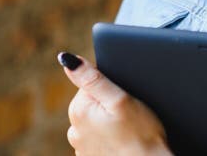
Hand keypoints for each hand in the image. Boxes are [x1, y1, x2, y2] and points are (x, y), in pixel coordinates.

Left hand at [58, 52, 173, 155]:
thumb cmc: (140, 134)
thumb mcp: (120, 99)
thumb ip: (92, 78)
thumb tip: (66, 59)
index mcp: (78, 110)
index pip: (91, 84)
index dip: (111, 88)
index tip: (124, 100)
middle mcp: (74, 130)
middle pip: (93, 102)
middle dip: (109, 104)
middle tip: (128, 115)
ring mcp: (82, 147)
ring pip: (97, 121)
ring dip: (109, 122)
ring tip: (127, 129)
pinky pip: (99, 138)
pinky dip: (110, 137)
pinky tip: (123, 141)